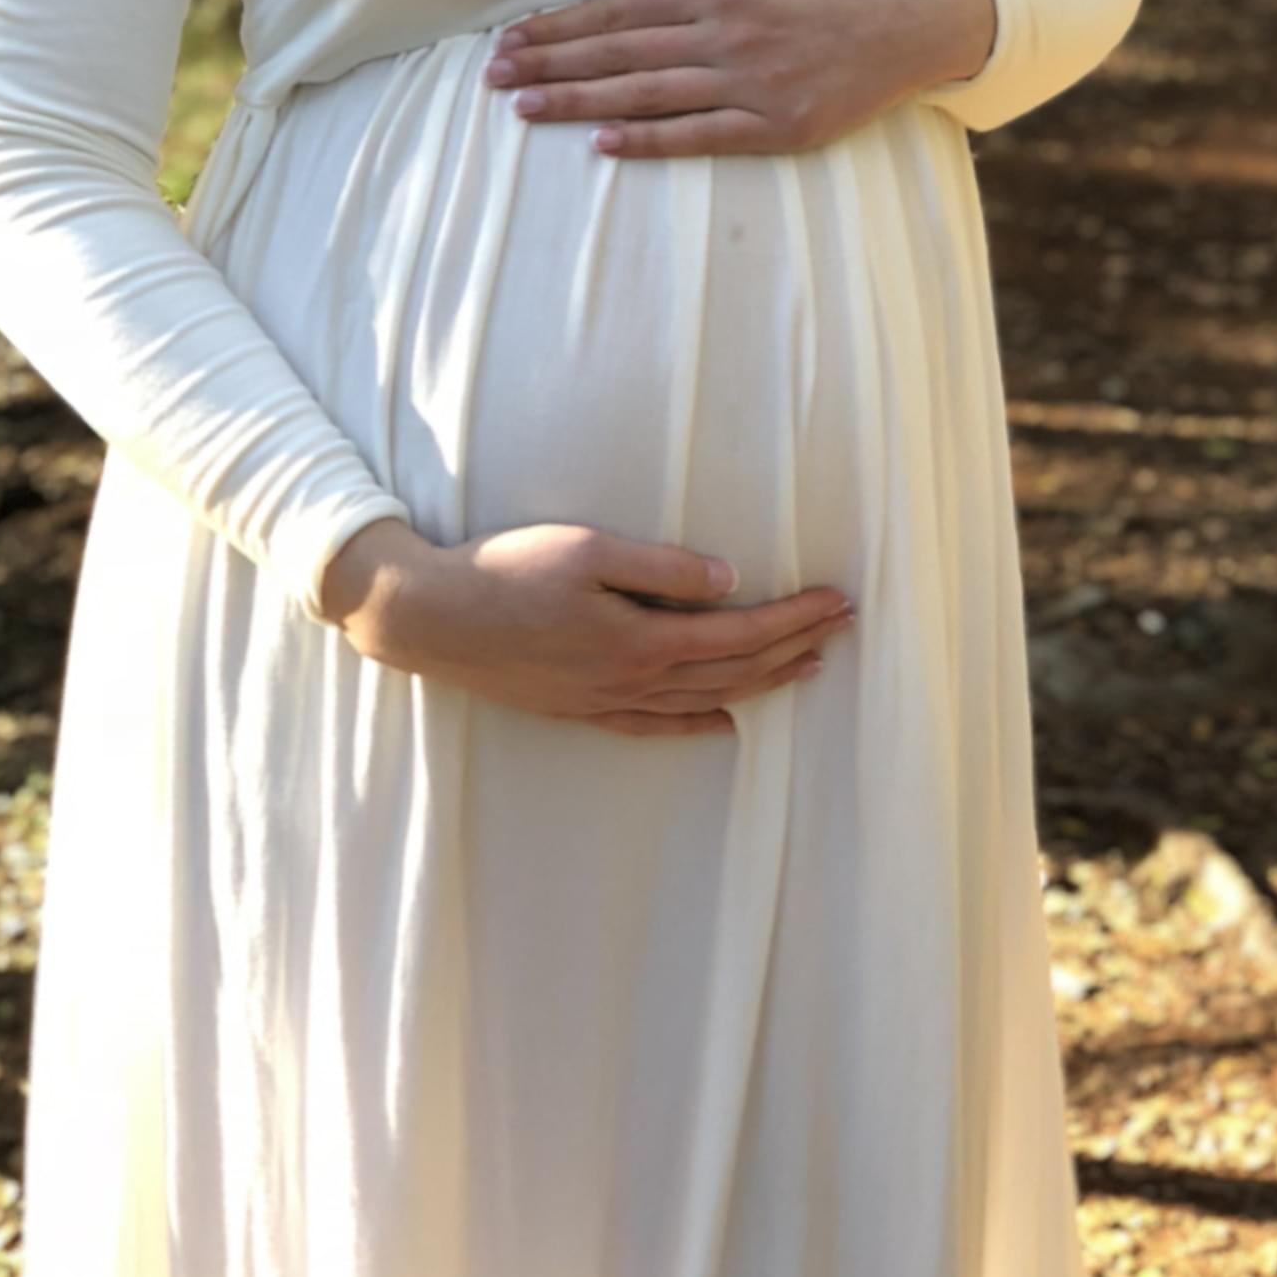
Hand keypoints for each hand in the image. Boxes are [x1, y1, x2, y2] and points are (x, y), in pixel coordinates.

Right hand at [320, 517, 854, 737]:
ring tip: (808, 668)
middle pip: (734, 670)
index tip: (839, 602)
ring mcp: (606, 701)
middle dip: (795, 647)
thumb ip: (662, 568)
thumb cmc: (506, 572)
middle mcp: (633, 680)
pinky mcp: (579, 709)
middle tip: (844, 627)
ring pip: (704, 699)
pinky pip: (654, 727)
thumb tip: (732, 580)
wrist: (432, 619)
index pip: (741, 632)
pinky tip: (723, 724)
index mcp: (642, 639)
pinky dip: (697, 725)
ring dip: (762, 684)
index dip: (796, 618)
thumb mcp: (587, 550)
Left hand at [480, 0, 997, 155]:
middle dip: (550, 64)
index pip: (617, 13)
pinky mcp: (781, 126)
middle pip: (619, 54)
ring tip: (526, 108)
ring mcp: (753, 84)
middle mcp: (726, 35)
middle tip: (493, 78)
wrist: (927, 11)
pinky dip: (651, 140)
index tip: (510, 39)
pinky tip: (603, 143)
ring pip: (647, 95)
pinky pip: (703, 135)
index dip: (558, 28)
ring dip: (580, 103)